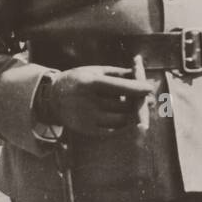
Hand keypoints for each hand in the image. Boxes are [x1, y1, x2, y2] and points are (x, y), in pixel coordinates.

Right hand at [38, 66, 156, 134]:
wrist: (51, 98)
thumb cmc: (78, 80)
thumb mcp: (94, 71)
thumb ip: (118, 74)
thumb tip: (143, 79)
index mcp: (88, 83)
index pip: (119, 87)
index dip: (137, 88)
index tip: (150, 88)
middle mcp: (87, 102)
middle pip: (123, 105)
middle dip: (139, 103)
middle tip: (149, 100)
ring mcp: (87, 118)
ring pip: (121, 119)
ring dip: (132, 114)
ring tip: (136, 107)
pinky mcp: (88, 130)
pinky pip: (114, 130)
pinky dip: (123, 124)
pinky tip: (126, 117)